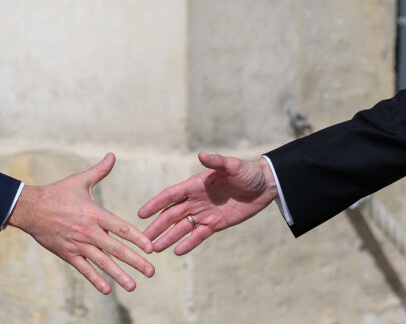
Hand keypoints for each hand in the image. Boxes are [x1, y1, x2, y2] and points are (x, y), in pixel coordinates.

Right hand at [6, 153, 154, 294]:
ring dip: (119, 275)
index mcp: (95, 213)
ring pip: (102, 262)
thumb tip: (112, 155)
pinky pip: (84, 269)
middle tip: (151, 271)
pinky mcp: (68, 253)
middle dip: (135, 261)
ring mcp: (78, 244)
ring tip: (134, 286)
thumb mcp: (79, 180)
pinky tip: (108, 289)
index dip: (137, 238)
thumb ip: (99, 171)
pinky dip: (96, 279)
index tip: (151, 248)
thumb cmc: (57, 193)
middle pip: (116, 249)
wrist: (30, 208)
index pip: (120, 228)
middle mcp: (89, 231)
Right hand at [138, 152, 277, 254]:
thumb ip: (216, 162)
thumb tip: (202, 154)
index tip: (141, 214)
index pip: (170, 195)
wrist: (264, 186)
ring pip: (182, 227)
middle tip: (143, 238)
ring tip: (155, 248)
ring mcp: (205, 213)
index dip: (155, 204)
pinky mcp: (216, 224)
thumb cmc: (247, 173)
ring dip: (169, 237)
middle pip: (172, 214)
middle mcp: (196, 200)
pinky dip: (188, 243)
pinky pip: (199, 235)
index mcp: (195, 185)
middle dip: (157, 226)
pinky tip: (177, 252)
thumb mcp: (232, 166)